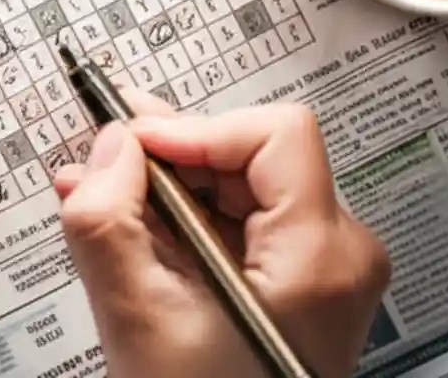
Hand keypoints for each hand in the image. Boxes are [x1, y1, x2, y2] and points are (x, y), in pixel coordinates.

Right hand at [56, 92, 389, 377]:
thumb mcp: (139, 319)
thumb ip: (109, 222)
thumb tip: (111, 149)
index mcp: (317, 258)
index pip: (275, 135)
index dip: (196, 128)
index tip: (137, 144)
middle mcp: (340, 254)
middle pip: (256, 155)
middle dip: (172, 156)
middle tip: (107, 161)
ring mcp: (325, 268)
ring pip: (245, 185)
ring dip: (172, 187)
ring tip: (107, 195)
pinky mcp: (303, 281)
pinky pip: (246, 221)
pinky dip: (189, 218)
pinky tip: (136, 226)